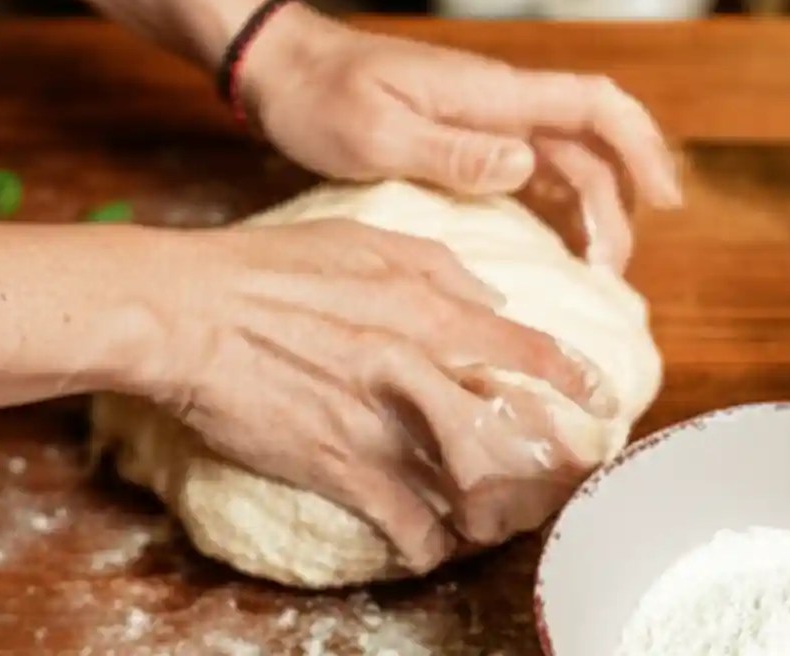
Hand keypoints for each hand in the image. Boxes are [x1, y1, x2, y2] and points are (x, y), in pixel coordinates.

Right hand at [132, 220, 617, 572]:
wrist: (188, 313)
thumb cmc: (272, 268)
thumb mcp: (364, 241)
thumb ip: (440, 268)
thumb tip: (494, 300)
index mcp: (428, 311)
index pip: (526, 351)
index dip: (573, 378)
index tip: (601, 399)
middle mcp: (416, 371)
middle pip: (510, 434)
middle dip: (546, 464)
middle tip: (559, 479)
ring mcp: (380, 426)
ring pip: (467, 490)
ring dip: (492, 514)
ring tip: (500, 522)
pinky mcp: (339, 469)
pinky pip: (405, 525)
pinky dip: (428, 545)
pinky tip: (432, 547)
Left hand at [239, 3, 682, 271]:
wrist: (283, 73)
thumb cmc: (321, 100)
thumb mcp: (376, 134)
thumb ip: (451, 153)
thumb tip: (526, 167)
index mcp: (491, 95)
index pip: (593, 105)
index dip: (640, 146)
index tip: (667, 199)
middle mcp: (502, 106)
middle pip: (591, 146)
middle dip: (620, 204)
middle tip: (616, 271)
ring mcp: (488, 124)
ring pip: (568, 163)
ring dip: (593, 212)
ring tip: (598, 270)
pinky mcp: (469, 143)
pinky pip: (533, 175)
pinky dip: (558, 210)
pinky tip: (559, 248)